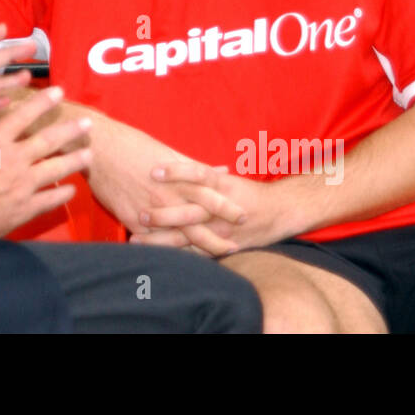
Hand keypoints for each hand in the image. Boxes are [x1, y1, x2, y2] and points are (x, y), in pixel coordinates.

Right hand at [0, 86, 92, 236]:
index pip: (24, 115)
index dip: (42, 102)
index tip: (59, 92)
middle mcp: (15, 158)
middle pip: (49, 140)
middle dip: (70, 129)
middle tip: (87, 123)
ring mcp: (24, 184)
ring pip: (56, 168)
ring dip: (75, 160)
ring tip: (90, 154)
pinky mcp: (26, 209)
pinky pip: (50, 200)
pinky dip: (64, 194)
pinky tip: (73, 190)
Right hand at [83, 117, 243, 244]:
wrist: (99, 148)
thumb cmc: (132, 144)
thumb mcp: (167, 152)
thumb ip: (194, 167)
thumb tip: (220, 171)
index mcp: (177, 177)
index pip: (211, 196)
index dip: (228, 208)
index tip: (244, 216)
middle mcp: (167, 196)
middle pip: (199, 222)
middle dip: (218, 237)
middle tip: (235, 246)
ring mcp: (151, 211)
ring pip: (179, 236)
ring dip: (196, 248)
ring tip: (208, 258)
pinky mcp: (134, 221)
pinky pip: (155, 241)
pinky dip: (169, 249)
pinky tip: (179, 256)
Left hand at [129, 163, 293, 256]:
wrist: (279, 211)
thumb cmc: (247, 192)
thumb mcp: (224, 179)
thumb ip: (200, 172)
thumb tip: (169, 157)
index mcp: (218, 186)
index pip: (196, 175)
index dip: (175, 172)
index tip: (152, 170)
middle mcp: (217, 208)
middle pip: (186, 211)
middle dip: (161, 215)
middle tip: (139, 213)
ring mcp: (219, 228)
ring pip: (186, 237)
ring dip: (159, 239)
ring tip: (135, 239)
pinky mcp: (224, 245)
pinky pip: (198, 254)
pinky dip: (177, 256)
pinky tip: (158, 257)